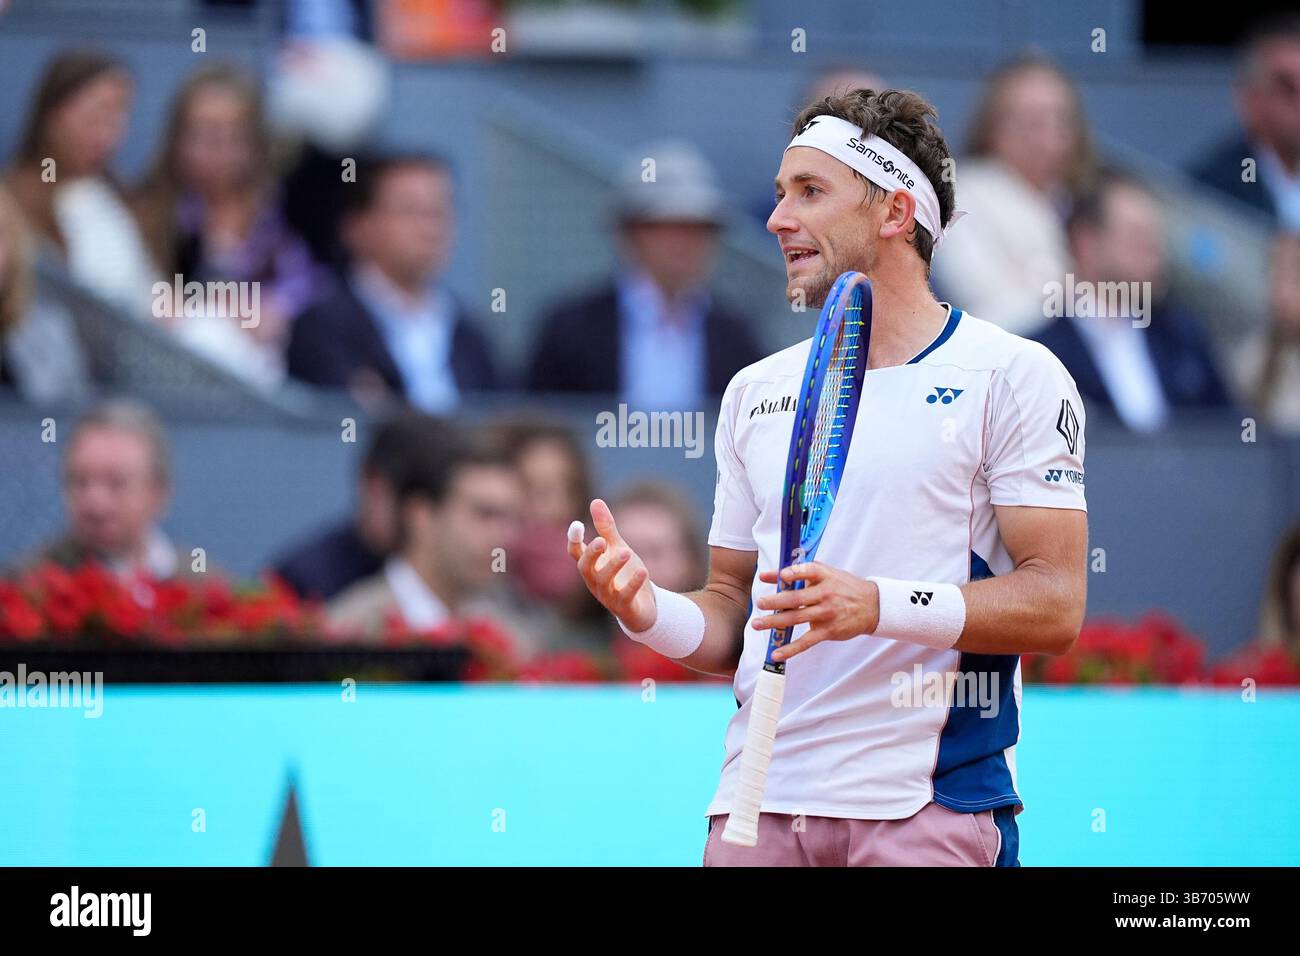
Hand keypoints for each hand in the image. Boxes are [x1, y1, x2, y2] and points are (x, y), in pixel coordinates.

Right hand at [567, 498, 656, 632]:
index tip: (578, 524)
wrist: (643, 607)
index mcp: (591, 566)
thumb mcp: (617, 547)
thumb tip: (595, 500)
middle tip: (602, 541)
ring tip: (626, 551)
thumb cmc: (625, 575)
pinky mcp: (624, 607)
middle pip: (585, 568)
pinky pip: (625, 596)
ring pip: (604, 582)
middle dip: (592, 554)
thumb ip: (606, 528)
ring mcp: (608, 596)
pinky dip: (633, 584)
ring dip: (614, 566)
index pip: (576, 553)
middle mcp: (595, 581)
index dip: (574, 540)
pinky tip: (643, 571)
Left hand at [750, 561, 879, 661]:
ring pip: (797, 618)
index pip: (808, 572)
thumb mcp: (825, 574)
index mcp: (824, 577)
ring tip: (757, 624)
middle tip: (760, 603)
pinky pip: (806, 641)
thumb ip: (796, 573)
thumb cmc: (842, 586)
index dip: (795, 573)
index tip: (782, 575)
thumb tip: (765, 576)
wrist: (872, 606)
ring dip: (775, 622)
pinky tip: (777, 653)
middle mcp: (825, 594)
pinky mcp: (828, 631)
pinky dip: (791, 649)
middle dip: (777, 601)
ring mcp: (826, 614)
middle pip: (797, 599)